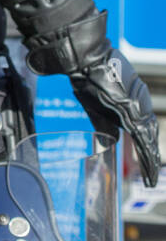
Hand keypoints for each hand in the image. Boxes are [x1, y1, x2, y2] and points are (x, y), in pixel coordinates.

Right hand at [70, 49, 159, 187]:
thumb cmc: (88, 77)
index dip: (146, 145)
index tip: (149, 160)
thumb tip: (111, 140)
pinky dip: (147, 157)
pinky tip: (150, 169)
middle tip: (152, 174)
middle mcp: (142, 106)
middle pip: (149, 137)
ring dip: (150, 161)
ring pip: (149, 141)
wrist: (87, 62)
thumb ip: (105, 122)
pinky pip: (142, 141)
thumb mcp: (96, 103)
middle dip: (151, 157)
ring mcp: (140, 109)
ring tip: (151, 178)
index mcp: (134, 102)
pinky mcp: (133, 114)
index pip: (144, 128)